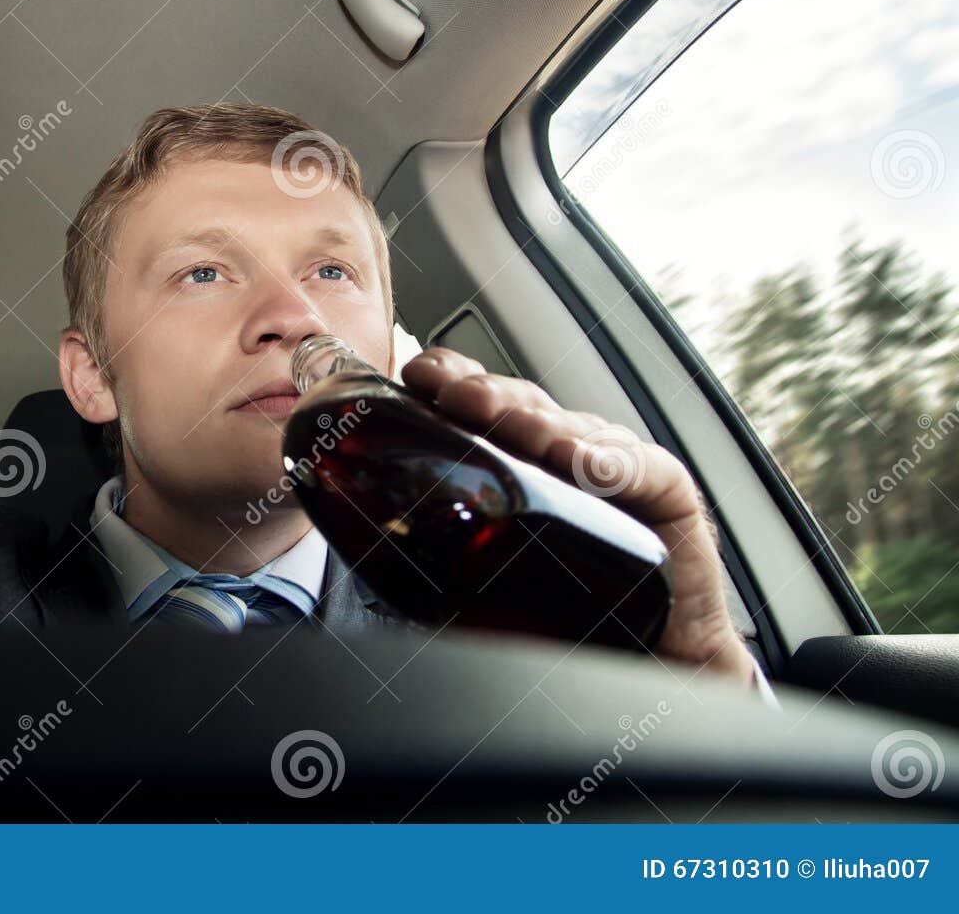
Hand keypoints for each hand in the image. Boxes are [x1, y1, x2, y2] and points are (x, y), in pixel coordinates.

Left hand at [400, 347, 758, 684]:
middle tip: (458, 398)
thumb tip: (373, 561)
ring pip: (576, 430)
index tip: (417, 377)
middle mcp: (560, 453)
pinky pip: (644, 470)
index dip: (448, 381)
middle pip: (521, 406)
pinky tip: (583, 462)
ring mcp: (615, 468)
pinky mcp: (667, 495)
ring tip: (515, 427)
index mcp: (512, 459)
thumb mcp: (484, 586)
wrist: (654, 663)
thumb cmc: (567, 620)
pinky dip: (613, 463)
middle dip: (487, 395)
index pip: (476, 404)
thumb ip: (438, 567)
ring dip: (541, 424)